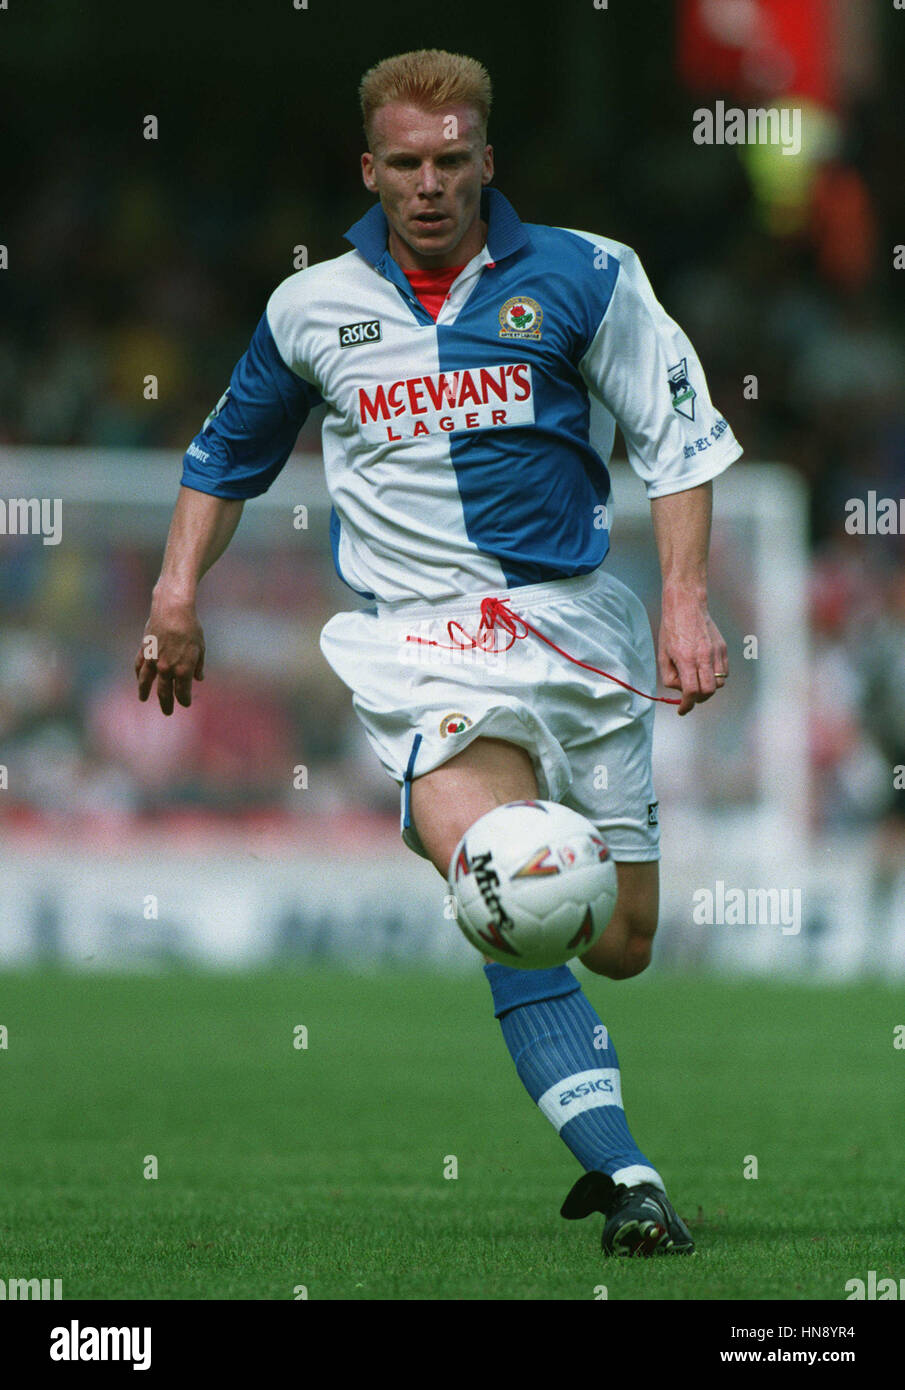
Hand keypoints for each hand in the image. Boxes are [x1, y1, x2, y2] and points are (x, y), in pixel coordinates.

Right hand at [135, 591, 204, 715]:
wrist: (172, 610)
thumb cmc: (191, 628)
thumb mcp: (200, 648)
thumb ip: (199, 666)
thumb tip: (199, 678)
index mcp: (183, 670)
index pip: (182, 693)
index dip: (184, 700)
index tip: (185, 703)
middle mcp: (166, 669)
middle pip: (164, 693)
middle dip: (166, 704)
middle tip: (167, 712)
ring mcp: (153, 660)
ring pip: (146, 682)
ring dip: (144, 692)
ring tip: (143, 699)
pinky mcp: (144, 650)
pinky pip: (139, 666)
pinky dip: (138, 674)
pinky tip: (139, 679)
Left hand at [658, 588, 727, 716]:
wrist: (686, 605)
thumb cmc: (671, 628)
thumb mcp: (662, 654)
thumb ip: (670, 676)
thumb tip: (680, 690)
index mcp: (686, 659)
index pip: (692, 691)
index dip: (687, 705)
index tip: (682, 710)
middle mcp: (704, 656)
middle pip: (709, 691)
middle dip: (699, 698)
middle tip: (690, 696)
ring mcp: (716, 652)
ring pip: (720, 683)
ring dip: (708, 687)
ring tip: (697, 678)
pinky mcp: (723, 648)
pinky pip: (724, 671)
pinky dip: (716, 676)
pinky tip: (705, 669)